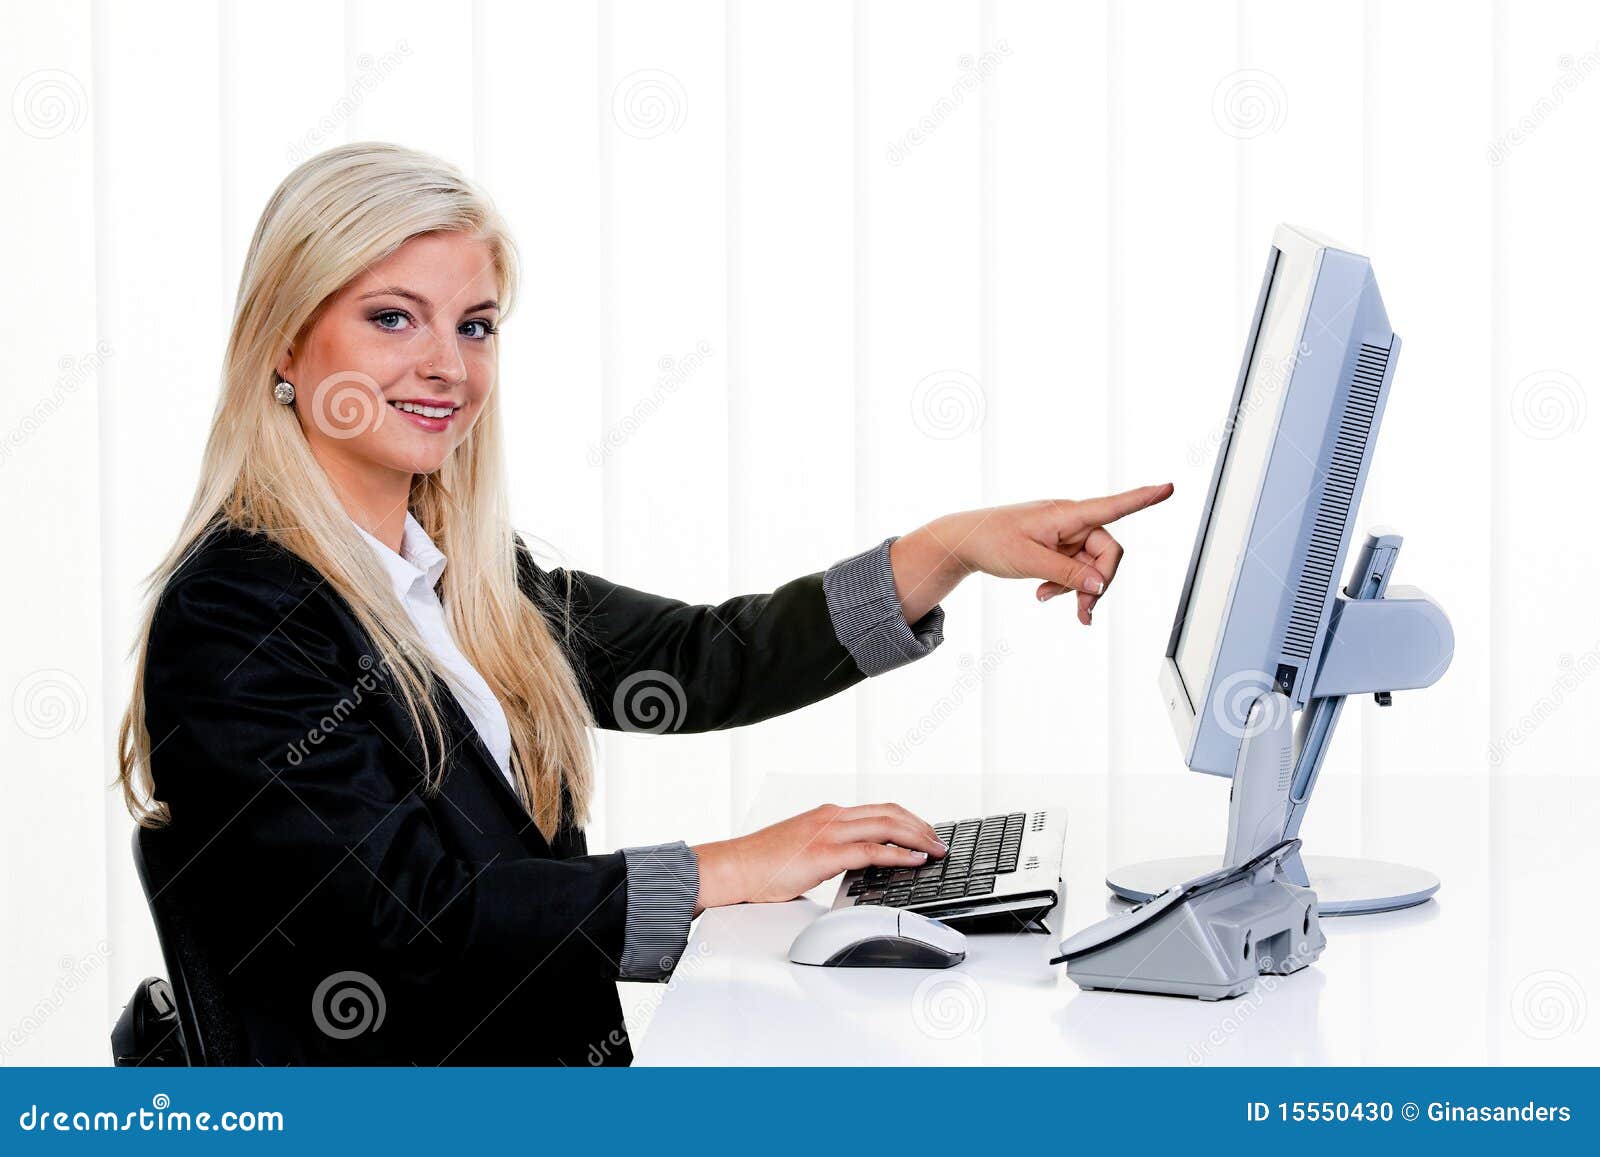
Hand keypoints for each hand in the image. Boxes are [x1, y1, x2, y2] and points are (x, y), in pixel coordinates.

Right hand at [690, 803, 945, 915]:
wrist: (734, 867)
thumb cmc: (762, 864)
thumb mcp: (805, 851)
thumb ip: (832, 851)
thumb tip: (858, 865)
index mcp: (828, 815)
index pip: (879, 810)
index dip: (908, 819)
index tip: (925, 831)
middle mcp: (832, 817)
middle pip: (889, 812)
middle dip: (920, 825)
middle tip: (939, 840)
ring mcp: (829, 832)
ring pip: (886, 825)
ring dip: (917, 837)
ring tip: (935, 848)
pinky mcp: (825, 853)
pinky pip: (872, 850)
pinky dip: (898, 854)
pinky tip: (914, 860)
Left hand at [890, 482, 1173, 625]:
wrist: (966, 541)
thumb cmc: (993, 541)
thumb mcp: (1029, 561)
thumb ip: (1067, 574)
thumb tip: (1100, 585)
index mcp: (1067, 514)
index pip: (1112, 506)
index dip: (1143, 499)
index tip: (1169, 487)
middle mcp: (1072, 521)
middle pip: (1108, 552)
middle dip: (1099, 582)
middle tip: (1082, 609)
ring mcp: (1066, 535)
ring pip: (1092, 566)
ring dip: (1078, 588)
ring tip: (1045, 599)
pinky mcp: (1058, 548)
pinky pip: (1075, 570)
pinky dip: (1065, 586)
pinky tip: (1043, 596)